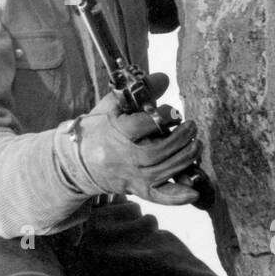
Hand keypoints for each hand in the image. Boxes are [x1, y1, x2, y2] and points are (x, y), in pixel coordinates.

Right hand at [75, 71, 202, 205]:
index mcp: (115, 134)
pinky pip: (158, 196)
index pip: (141, 126)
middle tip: (192, 128)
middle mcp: (122, 158)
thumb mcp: (112, 106)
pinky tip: (194, 192)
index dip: (162, 118)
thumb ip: (139, 92)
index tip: (174, 112)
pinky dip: (176, 197)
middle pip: (156, 152)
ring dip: (184, 159)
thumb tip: (165, 78)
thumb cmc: (98, 129)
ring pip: (162, 172)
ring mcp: (130, 176)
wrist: (78, 161)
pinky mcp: (136, 189)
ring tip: (196, 145)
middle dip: (179, 140)